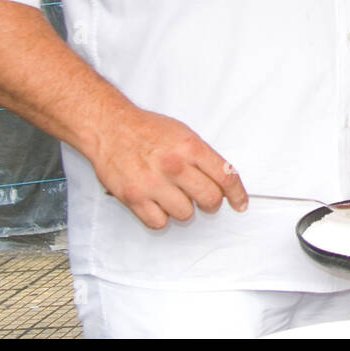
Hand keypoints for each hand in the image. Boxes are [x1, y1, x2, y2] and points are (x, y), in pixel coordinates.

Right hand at [92, 105, 247, 229]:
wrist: (110, 128)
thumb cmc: (146, 130)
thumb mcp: (184, 134)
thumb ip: (203, 156)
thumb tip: (223, 180)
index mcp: (190, 147)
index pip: (226, 177)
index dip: (238, 195)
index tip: (240, 204)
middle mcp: (174, 166)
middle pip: (210, 199)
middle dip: (211, 203)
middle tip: (204, 199)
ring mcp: (153, 183)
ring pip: (186, 214)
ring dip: (183, 208)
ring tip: (173, 195)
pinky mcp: (134, 198)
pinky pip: (159, 222)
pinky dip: (161, 217)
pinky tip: (158, 203)